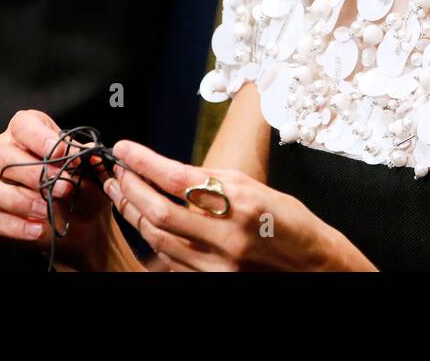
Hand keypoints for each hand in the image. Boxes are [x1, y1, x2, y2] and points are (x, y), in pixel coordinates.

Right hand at [0, 110, 116, 269]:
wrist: (81, 221)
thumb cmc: (81, 184)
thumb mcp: (89, 169)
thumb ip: (88, 158)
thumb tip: (89, 152)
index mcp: (27, 131)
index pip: (23, 125)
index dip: (39, 137)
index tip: (60, 153)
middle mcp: (2, 151)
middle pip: (2, 154)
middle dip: (35, 173)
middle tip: (64, 187)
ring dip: (20, 200)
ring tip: (47, 209)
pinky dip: (16, 225)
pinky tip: (38, 229)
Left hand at [104, 140, 375, 270]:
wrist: (312, 265)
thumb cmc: (288, 223)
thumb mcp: (256, 188)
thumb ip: (215, 181)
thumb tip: (173, 171)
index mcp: (241, 202)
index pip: (179, 178)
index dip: (145, 162)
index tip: (125, 149)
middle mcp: (227, 235)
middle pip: (160, 211)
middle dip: (131, 188)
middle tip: (118, 171)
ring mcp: (217, 263)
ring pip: (159, 238)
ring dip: (133, 213)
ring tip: (121, 192)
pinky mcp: (211, 280)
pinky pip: (170, 259)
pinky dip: (153, 238)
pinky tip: (143, 221)